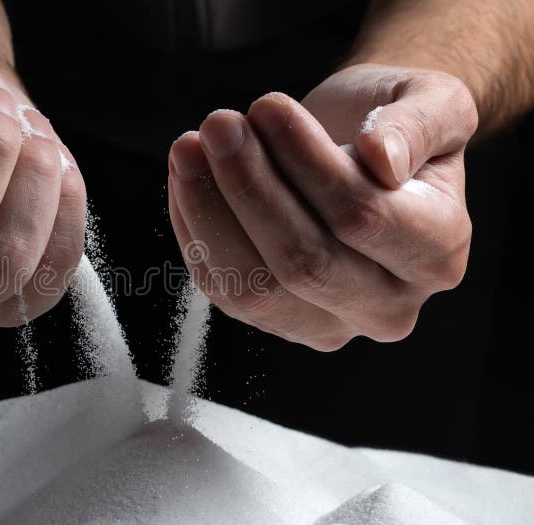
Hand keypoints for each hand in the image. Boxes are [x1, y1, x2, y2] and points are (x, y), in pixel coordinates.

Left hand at [168, 64, 477, 350]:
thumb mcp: (431, 100)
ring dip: (210, 212)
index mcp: (438, 251)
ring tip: (190, 147)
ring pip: (254, 287)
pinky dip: (196, 230)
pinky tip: (188, 179)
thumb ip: (416, 125)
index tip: (267, 106)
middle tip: (218, 124)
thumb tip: (381, 158)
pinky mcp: (279, 321)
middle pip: (304, 261)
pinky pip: (224, 288)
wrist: (364, 152)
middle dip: (248, 187)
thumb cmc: (392, 125)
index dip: (306, 162)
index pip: (363, 216)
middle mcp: (390, 304)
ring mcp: (331, 323)